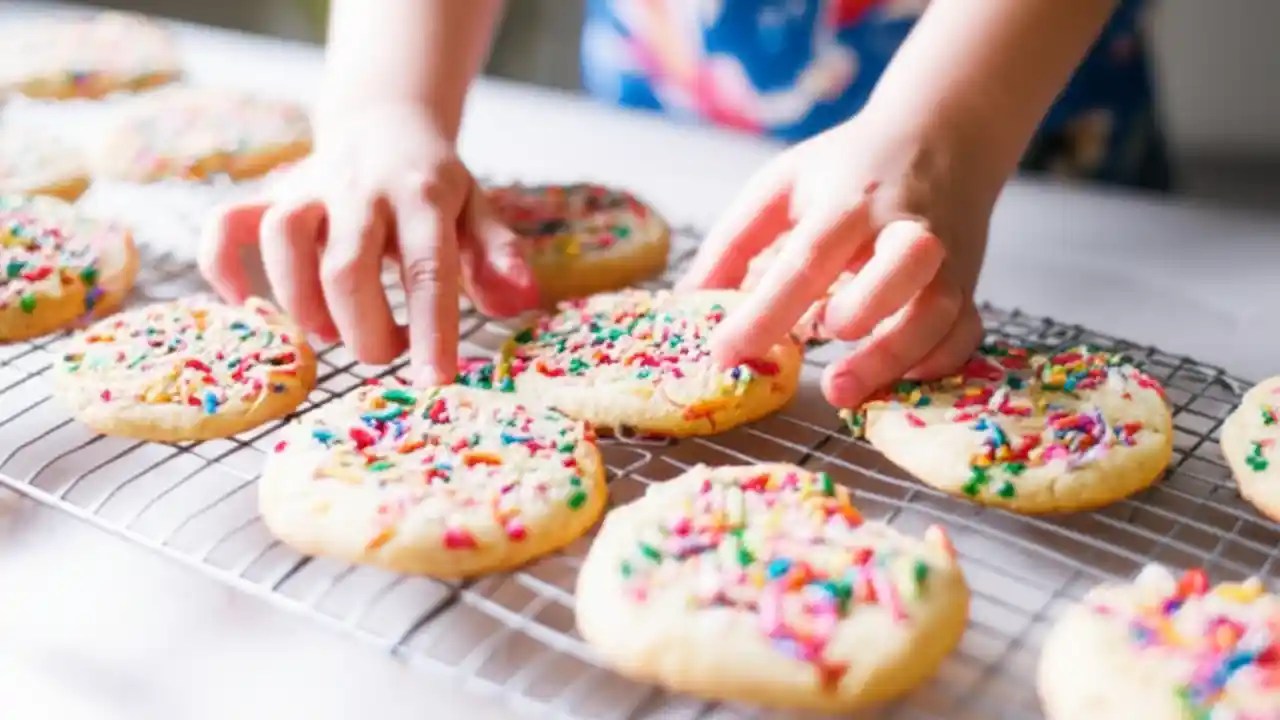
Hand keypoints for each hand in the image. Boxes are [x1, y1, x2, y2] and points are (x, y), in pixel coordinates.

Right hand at [200, 102, 537, 383]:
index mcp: (423, 195)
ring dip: (303, 306)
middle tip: (383, 351)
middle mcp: (362, 189)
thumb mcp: (480, 211)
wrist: (384, 122)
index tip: (434, 381)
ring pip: (284, 244)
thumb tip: (521, 300)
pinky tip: (249, 308)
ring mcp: (309, 189)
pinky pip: (226, 228)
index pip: (428, 268)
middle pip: (347, 268)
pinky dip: (225, 272)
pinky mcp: (268, 195)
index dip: (430, 328)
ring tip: (332, 333)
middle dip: (363, 331)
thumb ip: (498, 256)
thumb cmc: (436, 187)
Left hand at [679, 108, 995, 407]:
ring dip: (897, 354)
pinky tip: (898, 378)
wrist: (944, 132)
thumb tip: (688, 300)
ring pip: (941, 308)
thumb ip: (733, 242)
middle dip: (863, 313)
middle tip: (819, 346)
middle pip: (903, 266)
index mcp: (848, 199)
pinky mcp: (968, 282)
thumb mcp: (780, 185)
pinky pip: (967, 330)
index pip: (807, 258)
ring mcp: (946, 256)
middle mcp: (904, 225)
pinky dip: (939, 361)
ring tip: (843, 390)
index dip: (764, 312)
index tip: (725, 353)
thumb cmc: (848, 167)